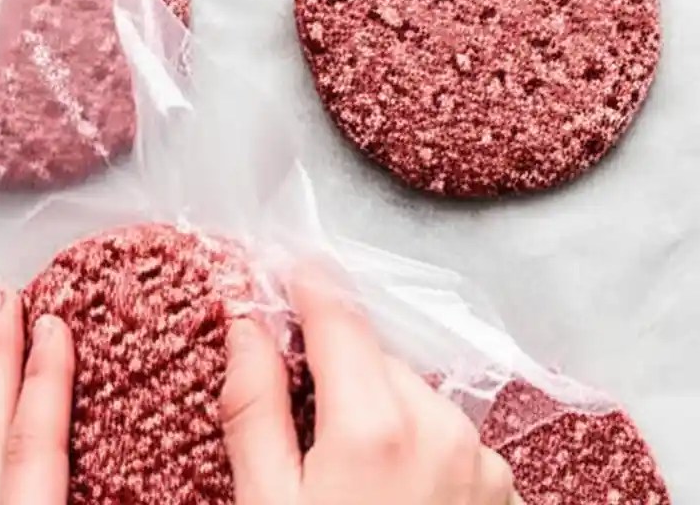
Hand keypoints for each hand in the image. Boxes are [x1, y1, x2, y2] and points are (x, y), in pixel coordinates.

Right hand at [220, 264, 521, 504]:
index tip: (284, 266)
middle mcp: (442, 429)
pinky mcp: (501, 488)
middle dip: (333, 358)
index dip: (307, 284)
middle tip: (291, 392)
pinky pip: (446, 432)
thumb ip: (254, 404)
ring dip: (374, 399)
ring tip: (338, 461)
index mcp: (376, 426)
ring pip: (413, 392)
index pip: (340, 316)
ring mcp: (481, 460)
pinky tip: (382, 483)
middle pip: (375, 355)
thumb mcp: (265, 502)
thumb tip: (245, 321)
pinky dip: (412, 435)